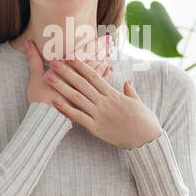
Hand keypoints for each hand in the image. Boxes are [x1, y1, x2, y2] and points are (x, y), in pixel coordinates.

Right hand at [25, 35, 113, 105]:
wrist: (46, 118)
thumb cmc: (39, 98)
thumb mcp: (35, 77)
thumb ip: (33, 58)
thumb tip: (27, 41)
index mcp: (65, 70)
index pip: (81, 54)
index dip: (92, 45)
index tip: (102, 38)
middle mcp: (76, 78)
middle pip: (91, 61)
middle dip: (101, 50)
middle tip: (110, 42)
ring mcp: (83, 89)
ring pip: (96, 71)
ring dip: (104, 61)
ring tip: (110, 53)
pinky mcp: (87, 99)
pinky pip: (99, 85)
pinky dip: (105, 77)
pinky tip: (110, 69)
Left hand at [45, 55, 162, 148]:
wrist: (147, 139)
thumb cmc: (145, 121)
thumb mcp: (138, 102)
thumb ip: (130, 91)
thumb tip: (126, 82)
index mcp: (113, 94)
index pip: (94, 76)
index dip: (81, 65)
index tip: (71, 56)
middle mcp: (104, 102)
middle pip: (82, 83)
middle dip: (67, 71)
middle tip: (53, 61)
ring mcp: (100, 114)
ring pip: (77, 97)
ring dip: (62, 86)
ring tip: (49, 77)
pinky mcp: (96, 128)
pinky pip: (79, 117)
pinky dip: (66, 109)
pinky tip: (54, 102)